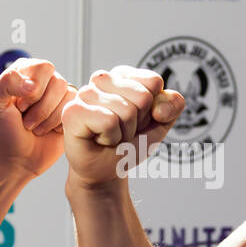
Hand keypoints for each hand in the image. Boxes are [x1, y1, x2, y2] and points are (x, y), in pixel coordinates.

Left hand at [0, 57, 74, 177]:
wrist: (15, 158)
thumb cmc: (2, 131)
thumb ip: (6, 83)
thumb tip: (33, 85)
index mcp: (26, 70)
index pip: (43, 68)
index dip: (33, 90)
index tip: (19, 107)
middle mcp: (45, 79)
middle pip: (58, 82)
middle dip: (41, 107)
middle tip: (26, 121)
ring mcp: (59, 95)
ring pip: (68, 96)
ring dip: (48, 118)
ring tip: (34, 127)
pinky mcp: (69, 111)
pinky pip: (75, 110)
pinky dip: (58, 124)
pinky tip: (47, 130)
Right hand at [61, 66, 185, 186]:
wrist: (105, 171)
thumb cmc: (127, 145)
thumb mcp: (160, 124)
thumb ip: (173, 105)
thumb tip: (160, 106)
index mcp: (122, 75)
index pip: (154, 82)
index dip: (153, 109)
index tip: (137, 120)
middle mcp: (102, 79)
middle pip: (143, 97)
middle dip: (138, 123)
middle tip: (121, 131)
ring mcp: (85, 93)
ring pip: (126, 111)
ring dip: (123, 134)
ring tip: (109, 136)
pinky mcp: (72, 111)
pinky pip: (109, 122)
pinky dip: (110, 138)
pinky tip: (98, 139)